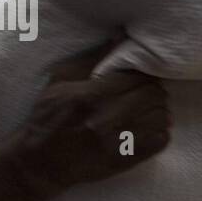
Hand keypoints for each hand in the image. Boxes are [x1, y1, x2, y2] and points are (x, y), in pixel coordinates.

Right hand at [10, 43, 171, 200]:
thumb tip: (119, 36)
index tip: (139, 76)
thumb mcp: (59, 81)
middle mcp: (107, 118)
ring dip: (158, 110)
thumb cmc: (47, 118)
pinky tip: (150, 128)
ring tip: (148, 110)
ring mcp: (119, 142)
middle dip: (153, 90)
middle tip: (147, 92)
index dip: (143, 74)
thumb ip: (91, 59)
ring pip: (160, 117)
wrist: (40, 164)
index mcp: (91, 95)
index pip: (137, 77)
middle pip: (153, 95)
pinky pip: (160, 141)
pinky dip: (161, 132)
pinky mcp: (126, 160)